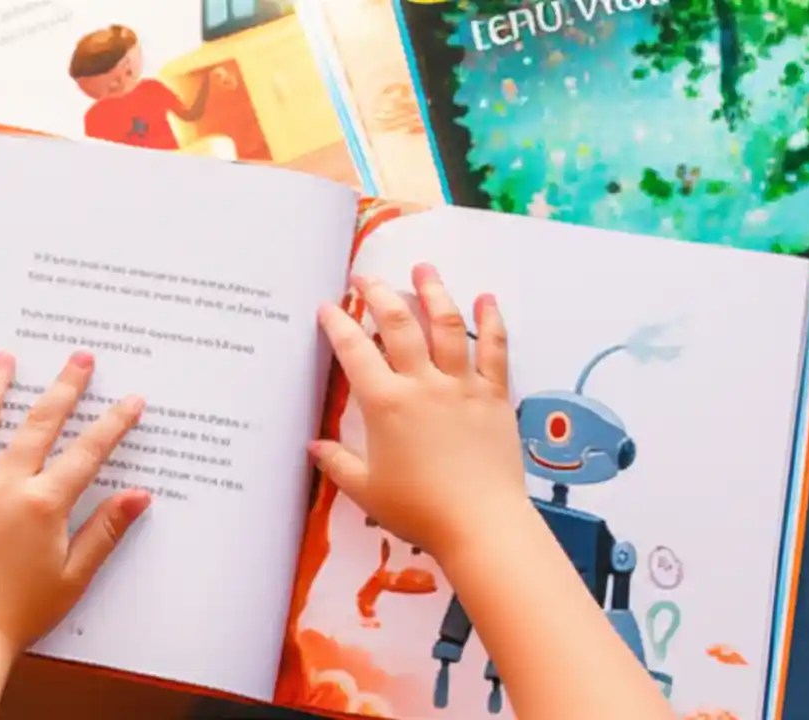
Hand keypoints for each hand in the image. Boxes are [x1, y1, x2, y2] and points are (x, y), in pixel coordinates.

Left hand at [0, 350, 151, 655]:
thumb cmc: (19, 613)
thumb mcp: (73, 577)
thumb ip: (105, 531)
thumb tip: (139, 496)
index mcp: (43, 504)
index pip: (88, 453)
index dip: (113, 424)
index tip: (132, 399)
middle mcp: (4, 485)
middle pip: (39, 424)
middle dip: (64, 387)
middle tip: (79, 358)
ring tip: (4, 357)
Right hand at [311, 264, 528, 560]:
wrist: (482, 525)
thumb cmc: (420, 511)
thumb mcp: (366, 490)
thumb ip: (337, 463)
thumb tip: (314, 446)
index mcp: (386, 404)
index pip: (354, 350)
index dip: (337, 324)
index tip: (327, 307)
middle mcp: (423, 384)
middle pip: (398, 323)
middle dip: (378, 293)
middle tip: (366, 277)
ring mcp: (462, 386)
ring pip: (447, 325)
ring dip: (433, 291)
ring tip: (423, 268)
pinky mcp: (494, 396)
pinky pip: (494, 350)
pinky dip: (491, 321)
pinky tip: (487, 300)